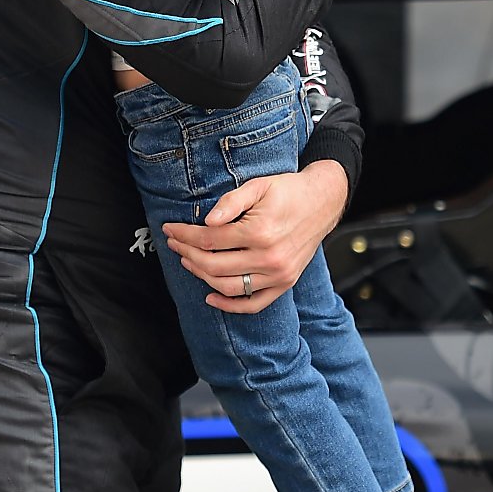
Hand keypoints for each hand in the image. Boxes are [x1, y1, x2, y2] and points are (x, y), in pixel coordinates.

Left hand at [163, 159, 349, 313]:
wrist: (322, 202)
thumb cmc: (288, 191)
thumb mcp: (258, 186)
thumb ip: (231, 202)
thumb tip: (206, 221)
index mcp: (260, 232)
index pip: (209, 240)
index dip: (184, 236)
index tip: (170, 230)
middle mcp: (269, 258)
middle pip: (213, 265)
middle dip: (187, 254)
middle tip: (174, 244)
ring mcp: (278, 274)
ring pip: (228, 286)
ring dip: (202, 276)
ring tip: (188, 261)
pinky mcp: (284, 283)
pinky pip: (253, 304)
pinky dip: (229, 305)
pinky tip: (210, 296)